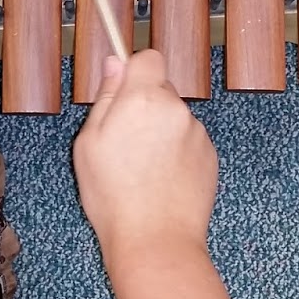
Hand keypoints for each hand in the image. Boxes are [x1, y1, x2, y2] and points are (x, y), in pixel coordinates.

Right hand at [72, 50, 218, 264]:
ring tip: (142, 169)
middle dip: (144, 107)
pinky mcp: (209, 156)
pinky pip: (188, 142)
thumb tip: (114, 65)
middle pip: (160, 90)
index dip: (134, 72)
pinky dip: (176, 154)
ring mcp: (197, 133)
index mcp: (143, 99)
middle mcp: (176, 109)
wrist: (155, 240)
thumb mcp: (89, 143)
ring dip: (161, 133)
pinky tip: (161, 180)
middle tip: (124, 142)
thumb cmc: (114, 196)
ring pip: (174, 119)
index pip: (148, 58)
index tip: (121, 92)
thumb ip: (105, 97)